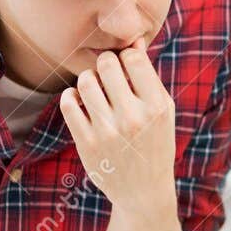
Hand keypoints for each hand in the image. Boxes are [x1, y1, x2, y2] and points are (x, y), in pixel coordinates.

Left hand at [59, 38, 176, 213]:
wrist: (143, 190)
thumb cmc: (154, 142)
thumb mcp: (162, 111)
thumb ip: (148, 77)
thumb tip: (133, 40)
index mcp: (157, 106)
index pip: (133, 58)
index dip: (126, 56)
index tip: (125, 67)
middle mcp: (134, 117)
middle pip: (107, 64)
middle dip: (105, 65)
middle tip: (108, 76)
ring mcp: (108, 131)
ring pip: (85, 81)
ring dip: (87, 80)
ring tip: (94, 89)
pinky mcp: (86, 142)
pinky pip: (68, 103)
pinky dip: (71, 97)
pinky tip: (80, 102)